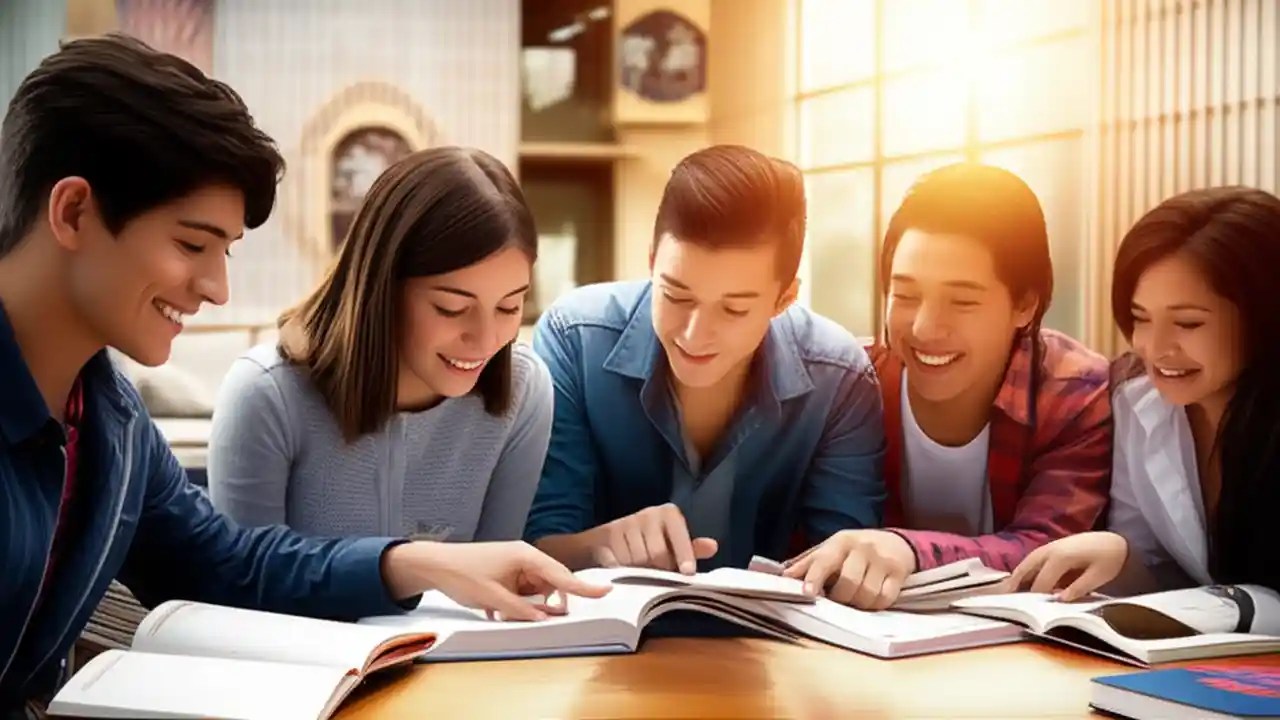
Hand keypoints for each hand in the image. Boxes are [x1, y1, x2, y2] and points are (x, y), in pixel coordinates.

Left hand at [383, 541, 611, 620]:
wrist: (434, 565)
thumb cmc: (462, 573)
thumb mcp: (493, 597)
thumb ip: (522, 610)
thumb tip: (546, 618)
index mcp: (526, 556)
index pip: (561, 575)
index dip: (583, 587)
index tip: (606, 591)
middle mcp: (524, 558)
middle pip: (550, 584)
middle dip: (548, 602)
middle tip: (537, 615)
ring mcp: (516, 566)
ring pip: (536, 591)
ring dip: (527, 605)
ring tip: (501, 608)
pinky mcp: (507, 574)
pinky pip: (522, 592)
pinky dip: (515, 604)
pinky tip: (494, 607)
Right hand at [587, 503, 717, 573]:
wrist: (608, 542)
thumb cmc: (650, 545)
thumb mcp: (673, 545)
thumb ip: (691, 549)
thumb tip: (712, 546)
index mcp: (668, 514)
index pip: (678, 535)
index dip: (684, 554)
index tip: (688, 572)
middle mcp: (647, 514)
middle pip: (657, 554)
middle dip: (658, 569)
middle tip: (656, 574)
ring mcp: (624, 524)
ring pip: (636, 561)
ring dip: (638, 572)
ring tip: (638, 571)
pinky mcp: (605, 536)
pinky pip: (616, 562)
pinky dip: (619, 571)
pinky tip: (620, 572)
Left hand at [782, 530, 916, 609]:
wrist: (895, 542)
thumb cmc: (853, 550)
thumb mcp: (830, 550)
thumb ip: (807, 564)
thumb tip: (783, 578)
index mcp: (840, 541)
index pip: (825, 560)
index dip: (815, 577)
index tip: (808, 593)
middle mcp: (862, 548)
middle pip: (848, 583)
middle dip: (839, 598)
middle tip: (837, 599)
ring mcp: (883, 560)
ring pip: (866, 594)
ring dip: (857, 604)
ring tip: (854, 598)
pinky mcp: (899, 573)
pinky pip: (884, 599)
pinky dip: (874, 605)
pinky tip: (870, 599)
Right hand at [999, 532, 1128, 600]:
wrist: (1118, 541)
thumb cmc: (1111, 559)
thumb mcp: (1099, 576)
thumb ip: (1079, 588)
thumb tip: (1060, 600)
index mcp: (1061, 558)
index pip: (1042, 582)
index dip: (1036, 597)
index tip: (1030, 610)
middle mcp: (1051, 550)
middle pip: (1027, 568)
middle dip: (1016, 583)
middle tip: (1005, 598)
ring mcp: (1050, 546)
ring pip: (1027, 562)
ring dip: (1017, 575)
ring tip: (1007, 589)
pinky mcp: (1053, 547)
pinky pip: (1033, 559)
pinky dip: (1024, 568)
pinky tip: (1021, 578)